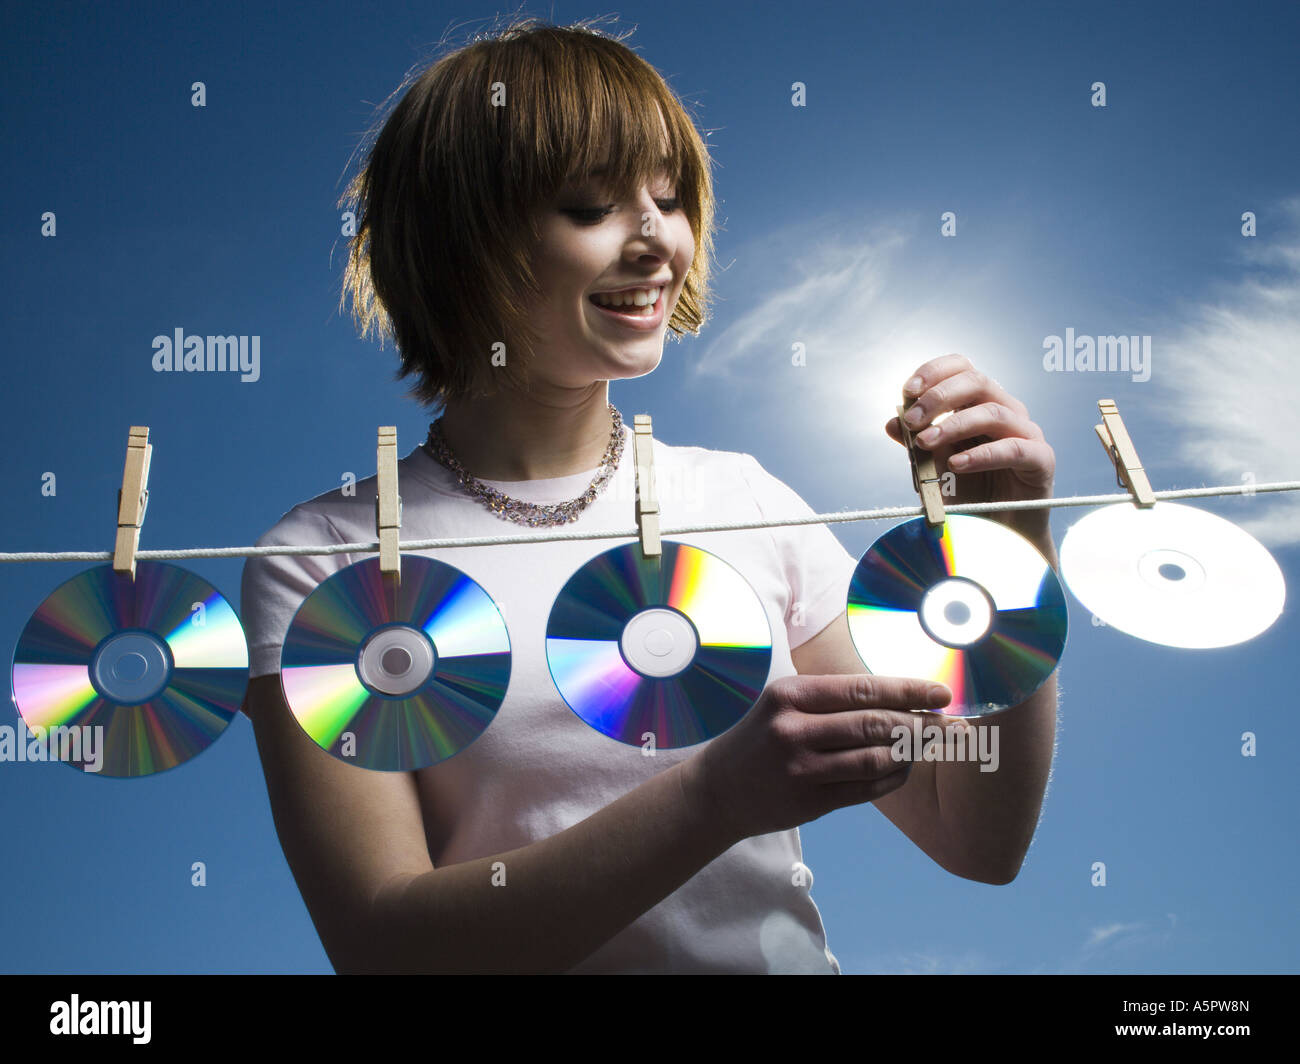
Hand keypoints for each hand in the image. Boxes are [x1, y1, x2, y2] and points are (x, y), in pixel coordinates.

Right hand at [682, 673, 961, 841]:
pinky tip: (905, 767)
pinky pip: (866, 789)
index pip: (861, 689)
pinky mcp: (810, 802)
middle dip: (921, 723)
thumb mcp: (784, 705)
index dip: (907, 691)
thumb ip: (833, 700)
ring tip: (931, 744)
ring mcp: (802, 770)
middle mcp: (794, 730)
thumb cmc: (761, 738)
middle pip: (874, 724)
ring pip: (875, 758)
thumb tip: (900, 698)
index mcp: (790, 695)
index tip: (941, 694)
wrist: (717, 789)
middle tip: (954, 724)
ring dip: (911, 751)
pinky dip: (893, 777)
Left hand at [884, 354, 1054, 537]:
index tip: (907, 391)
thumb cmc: (967, 493)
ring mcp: (1026, 433)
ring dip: (953, 425)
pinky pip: (1014, 449)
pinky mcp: (1041, 460)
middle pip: (977, 382)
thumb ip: (917, 443)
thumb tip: (891, 423)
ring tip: (925, 444)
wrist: (997, 533)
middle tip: (912, 420)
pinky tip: (956, 465)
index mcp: (980, 403)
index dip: (934, 373)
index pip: (962, 368)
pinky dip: (981, 455)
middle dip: (938, 398)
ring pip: (993, 412)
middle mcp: (1006, 411)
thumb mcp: (934, 466)